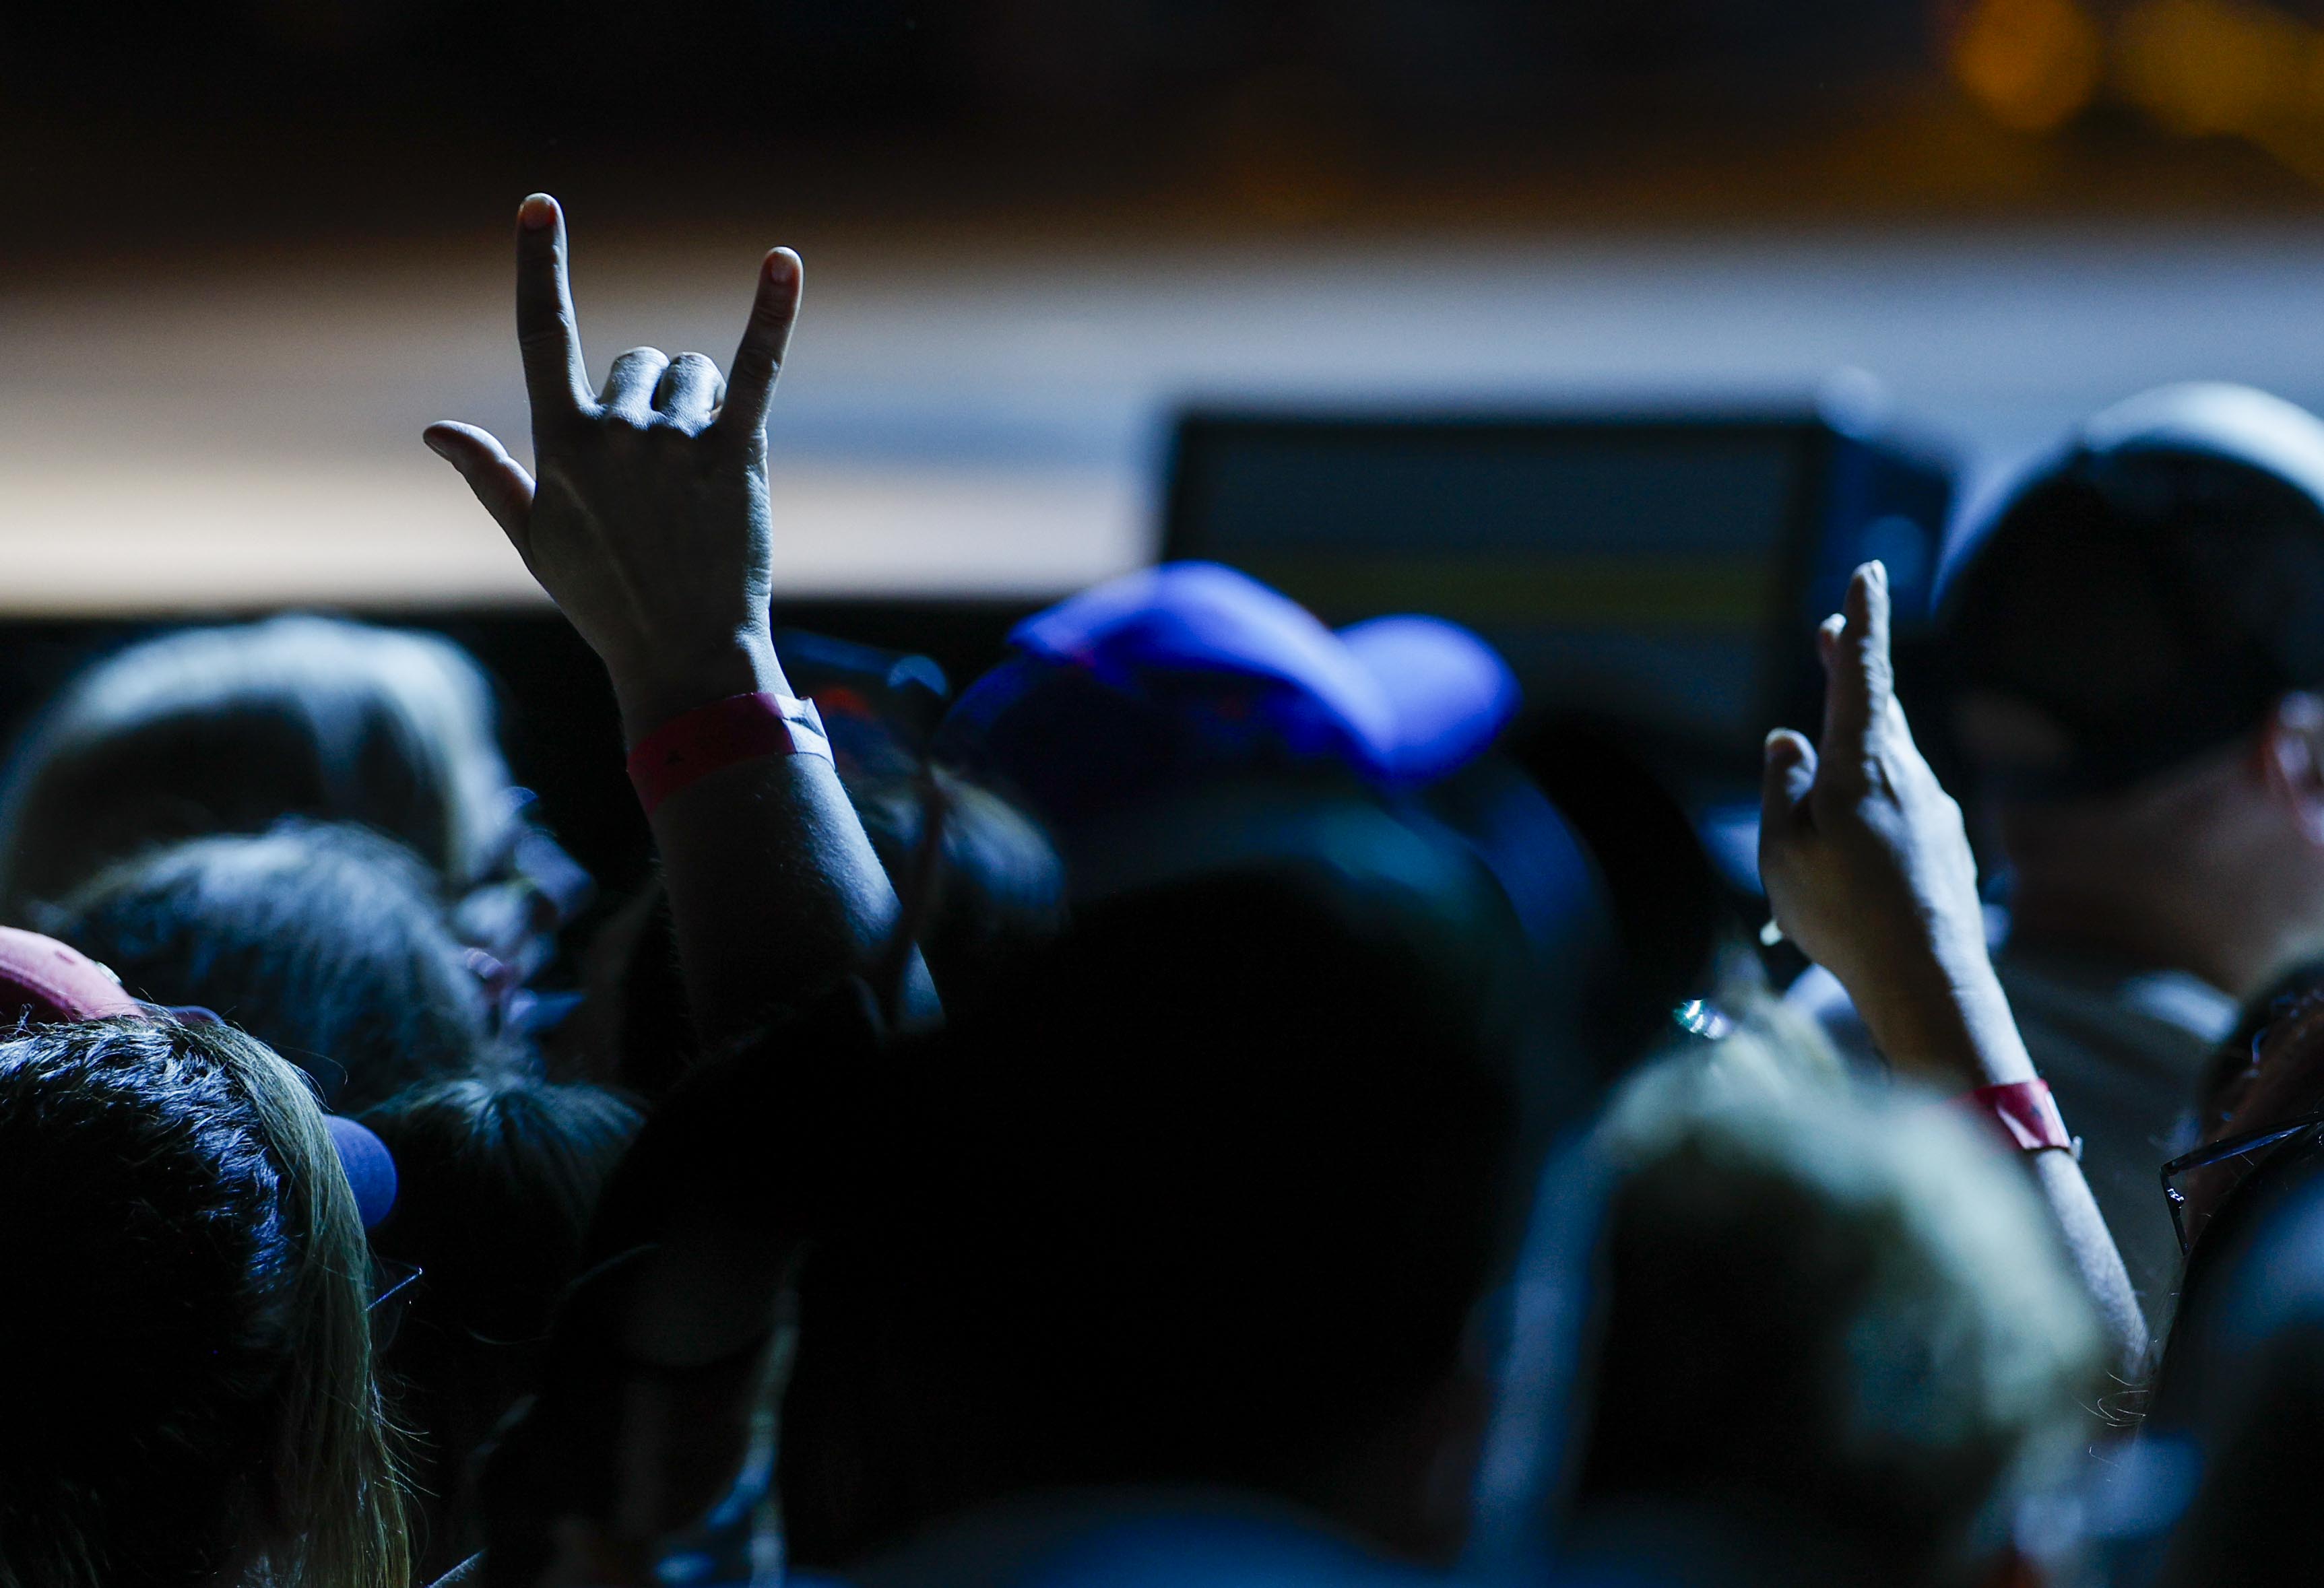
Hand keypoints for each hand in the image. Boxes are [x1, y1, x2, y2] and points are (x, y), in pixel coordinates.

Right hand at [424, 194, 803, 738]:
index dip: (539, 265)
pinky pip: (756, 370)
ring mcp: (676, 442)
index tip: (539, 207)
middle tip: (662, 480)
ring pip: (691, 373)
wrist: (682, 655)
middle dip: (650, 398)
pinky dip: (772, 314)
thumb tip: (435, 430)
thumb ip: (489, 476)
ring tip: (699, 478)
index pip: (541, 333)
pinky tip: (784, 263)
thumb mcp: (536, 540)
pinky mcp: (734, 456)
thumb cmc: (606, 601)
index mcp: (561, 444)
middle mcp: (615, 432)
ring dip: (699, 402)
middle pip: (638, 363)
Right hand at [1760, 561, 2023, 1083]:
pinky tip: (1854, 843)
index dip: (1862, 620)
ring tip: (1824, 757)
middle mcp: (1909, 776)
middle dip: (1853, 670)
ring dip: (1858, 747)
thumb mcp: (1783, 849)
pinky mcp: (1947, 848)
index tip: (1867, 572)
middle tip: (1831, 633)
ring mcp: (1935, 812)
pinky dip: (1873, 803)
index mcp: (1863, 765)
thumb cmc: (1843, 914)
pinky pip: (1902, 806)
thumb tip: (1787, 740)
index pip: (1863, 673)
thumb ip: (1782, 787)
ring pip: (1891, 760)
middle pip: (1878, 709)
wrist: (1928, 980)